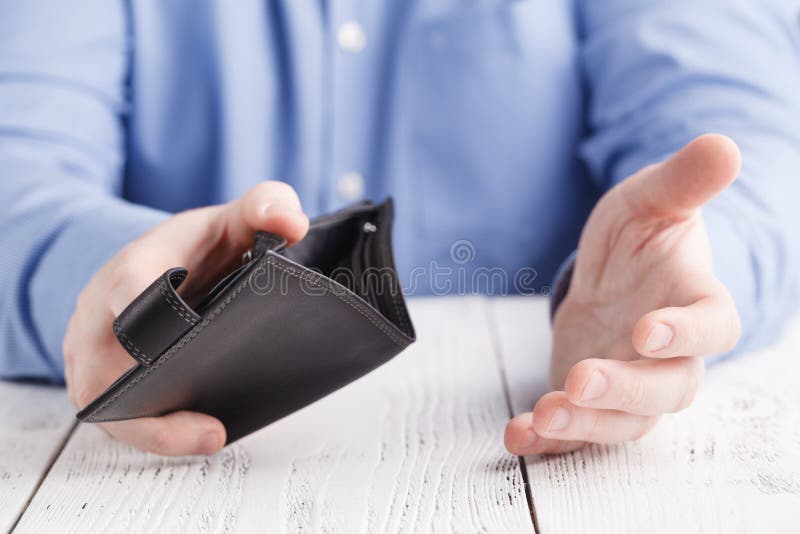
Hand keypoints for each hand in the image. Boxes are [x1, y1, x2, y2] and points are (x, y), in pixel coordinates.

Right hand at [63, 182, 308, 455]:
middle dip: (149, 396)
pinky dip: (154, 433)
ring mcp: (96, 351)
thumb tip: (290, 223)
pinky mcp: (105, 381)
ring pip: (106, 401)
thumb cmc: (199, 247)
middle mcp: (101, 311)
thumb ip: (266, 206)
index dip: (152, 316)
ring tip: (212, 437)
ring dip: (154, 428)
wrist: (164, 265)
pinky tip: (201, 435)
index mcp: (133, 265)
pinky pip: (118, 417)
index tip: (189, 336)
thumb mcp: (232, 218)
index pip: (129, 287)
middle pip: (106, 361)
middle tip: (210, 424)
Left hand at [505, 134, 741, 454]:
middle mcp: (670, 356)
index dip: (687, 335)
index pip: (712, 328)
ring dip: (585, 425)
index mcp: (695, 302)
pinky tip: (516, 435)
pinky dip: (550, 441)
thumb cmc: (640, 233)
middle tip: (580, 381)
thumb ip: (684, 181)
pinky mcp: (594, 403)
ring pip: (624, 422)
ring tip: (541, 417)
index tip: (648, 331)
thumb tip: (725, 145)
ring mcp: (631, 384)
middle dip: (625, 392)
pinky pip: (580, 433)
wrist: (613, 272)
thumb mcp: (651, 199)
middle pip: (666, 390)